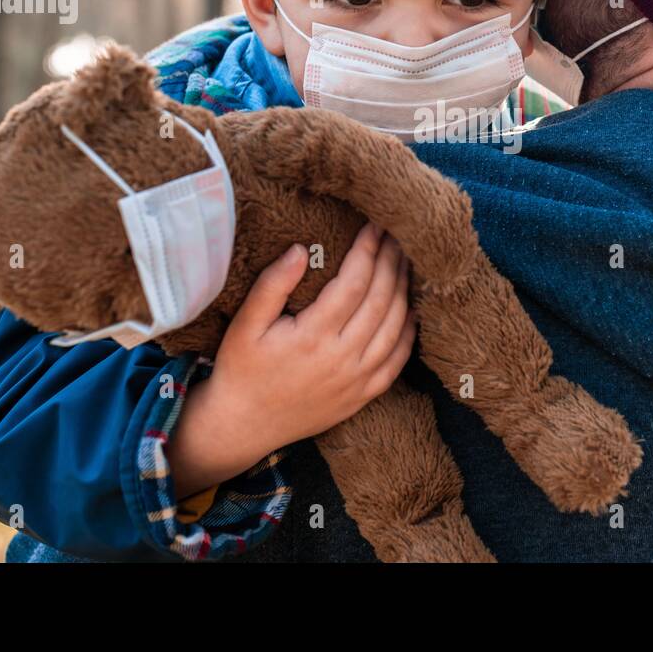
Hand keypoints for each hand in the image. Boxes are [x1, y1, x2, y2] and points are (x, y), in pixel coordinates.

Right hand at [169, 222, 414, 498]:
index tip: (374, 227)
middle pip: (380, 301)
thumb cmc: (242, 369)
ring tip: (404, 262)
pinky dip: (408, 333)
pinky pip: (397, 361)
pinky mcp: (363, 396)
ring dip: (403, 291)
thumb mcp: (245, 325)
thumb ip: (272, 285)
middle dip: (391, 263)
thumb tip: (301, 249)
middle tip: (397, 235)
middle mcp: (341, 359)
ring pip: (394, 328)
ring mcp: (356, 381)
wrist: (244, 425)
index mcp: (312, 337)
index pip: (353, 284)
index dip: (367, 251)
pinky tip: (410, 309)